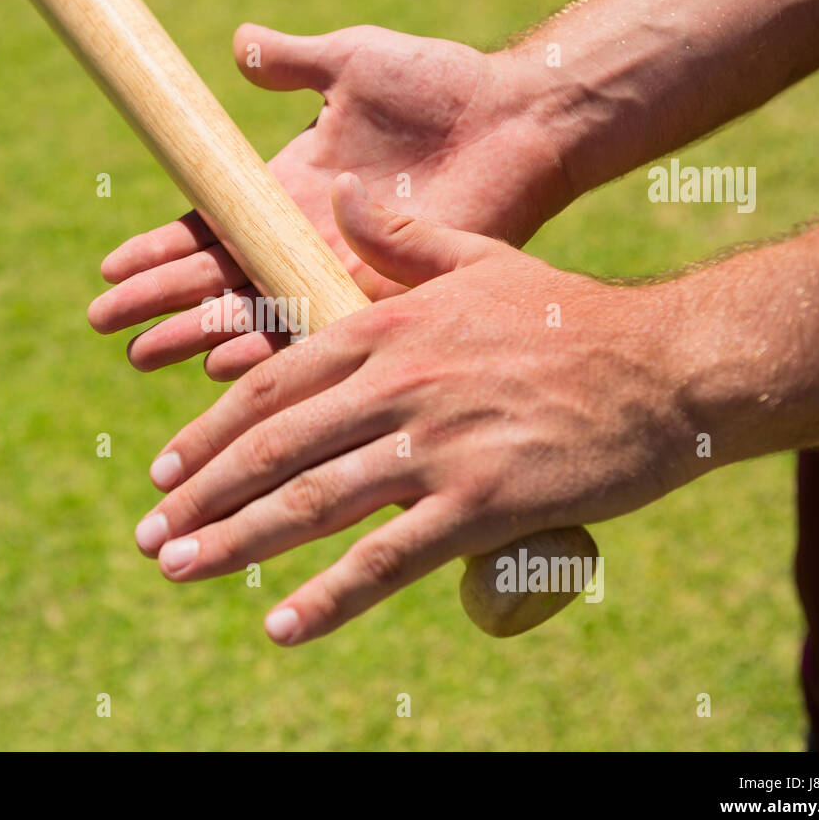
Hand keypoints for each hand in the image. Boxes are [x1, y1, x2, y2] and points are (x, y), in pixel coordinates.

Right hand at [88, 23, 573, 379]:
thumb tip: (237, 46)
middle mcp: (303, 241)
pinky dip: (267, 347)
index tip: (109, 268)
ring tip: (143, 355)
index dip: (158, 249)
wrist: (514, 116)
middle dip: (157, 301)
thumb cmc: (438, 85)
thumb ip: (292, 62)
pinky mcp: (380, 295)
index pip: (207, 228)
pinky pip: (313, 330)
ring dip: (197, 335)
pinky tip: (223, 366)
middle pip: (214, 279)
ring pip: (252, 313)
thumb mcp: (350, 62)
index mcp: (286, 192)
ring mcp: (338, 272)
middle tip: (104, 324)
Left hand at [133, 175, 698, 643]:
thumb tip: (340, 193)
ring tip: (178, 570)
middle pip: (275, 447)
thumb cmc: (571, 317)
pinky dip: (329, 596)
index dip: (209, 433)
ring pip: (313, 501)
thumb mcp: (482, 260)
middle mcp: (400, 384)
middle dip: (202, 495)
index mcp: (389, 328)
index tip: (166, 472)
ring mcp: (438, 445)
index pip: (272, 385)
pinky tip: (280, 626)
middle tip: (149, 535)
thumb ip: (401, 238)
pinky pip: (387, 558)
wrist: (669, 365)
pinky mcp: (481, 504)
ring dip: (235, 543)